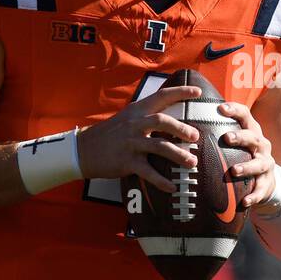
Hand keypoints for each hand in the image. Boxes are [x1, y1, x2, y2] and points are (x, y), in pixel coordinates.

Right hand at [76, 85, 202, 191]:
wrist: (83, 149)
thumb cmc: (110, 134)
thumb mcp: (127, 118)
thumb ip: (146, 115)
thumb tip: (172, 118)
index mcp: (137, 111)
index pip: (161, 96)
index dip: (180, 92)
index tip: (198, 92)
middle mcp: (135, 124)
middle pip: (162, 121)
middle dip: (182, 128)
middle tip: (195, 137)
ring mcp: (131, 143)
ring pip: (159, 146)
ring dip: (178, 155)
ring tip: (192, 162)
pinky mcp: (126, 161)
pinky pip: (148, 171)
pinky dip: (161, 180)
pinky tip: (172, 187)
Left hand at [216, 100, 276, 209]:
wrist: (265, 180)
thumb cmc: (242, 156)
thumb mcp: (236, 143)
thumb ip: (217, 133)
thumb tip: (185, 123)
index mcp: (252, 132)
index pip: (245, 116)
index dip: (235, 110)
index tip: (220, 108)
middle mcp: (261, 146)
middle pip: (253, 138)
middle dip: (240, 137)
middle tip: (226, 138)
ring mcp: (266, 164)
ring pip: (259, 164)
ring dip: (247, 167)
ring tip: (233, 171)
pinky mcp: (266, 183)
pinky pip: (261, 190)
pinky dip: (254, 196)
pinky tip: (244, 202)